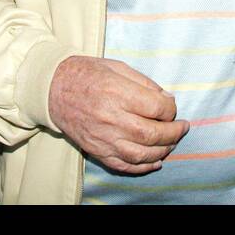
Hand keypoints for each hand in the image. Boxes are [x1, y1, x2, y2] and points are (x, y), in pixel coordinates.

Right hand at [47, 55, 189, 174]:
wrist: (52, 89)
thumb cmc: (86, 73)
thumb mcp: (117, 67)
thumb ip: (144, 83)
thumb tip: (167, 99)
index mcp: (117, 92)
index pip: (157, 107)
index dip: (171, 108)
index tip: (171, 105)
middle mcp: (111, 118)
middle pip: (153, 133)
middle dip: (174, 132)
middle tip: (182, 127)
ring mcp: (103, 138)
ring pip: (142, 154)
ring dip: (163, 150)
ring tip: (171, 143)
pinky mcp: (96, 150)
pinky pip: (124, 165)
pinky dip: (143, 167)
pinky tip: (156, 161)